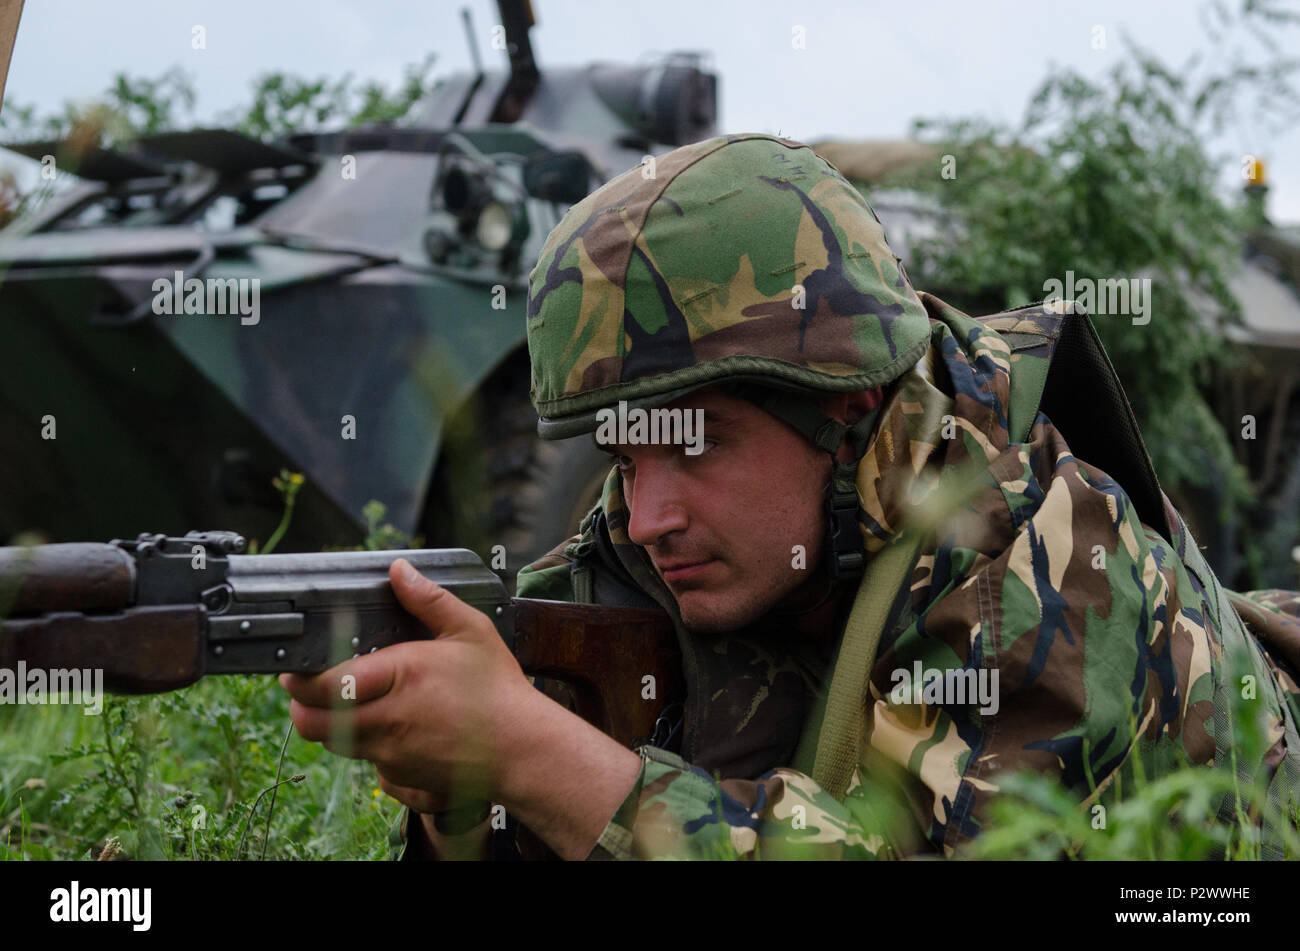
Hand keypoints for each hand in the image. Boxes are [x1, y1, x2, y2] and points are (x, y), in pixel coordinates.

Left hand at [279, 558, 536, 812]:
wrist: (524, 750)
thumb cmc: (499, 690)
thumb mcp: (470, 630)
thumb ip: (429, 599)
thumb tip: (399, 570)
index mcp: (398, 677)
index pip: (321, 685)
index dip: (298, 679)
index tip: (295, 669)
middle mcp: (387, 721)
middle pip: (313, 725)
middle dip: (303, 707)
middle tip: (313, 690)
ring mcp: (392, 757)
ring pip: (339, 746)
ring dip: (337, 727)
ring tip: (358, 705)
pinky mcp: (404, 781)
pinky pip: (372, 769)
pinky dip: (374, 752)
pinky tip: (398, 734)